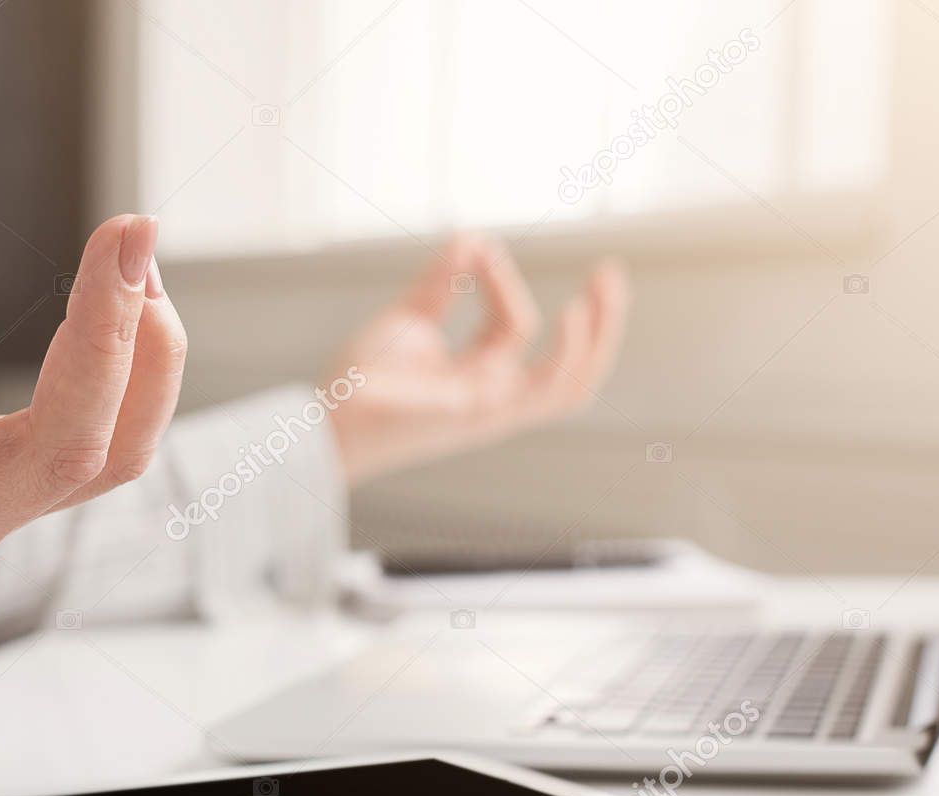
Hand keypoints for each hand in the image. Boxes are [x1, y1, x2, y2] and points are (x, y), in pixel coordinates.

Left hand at [324, 235, 628, 485]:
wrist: (328, 416)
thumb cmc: (361, 380)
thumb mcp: (408, 319)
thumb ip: (442, 282)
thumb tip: (474, 237)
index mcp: (477, 376)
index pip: (515, 327)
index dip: (501, 280)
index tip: (476, 248)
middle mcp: (494, 396)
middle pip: (570, 367)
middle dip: (600, 322)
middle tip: (610, 272)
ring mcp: (494, 409)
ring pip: (571, 384)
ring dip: (599, 337)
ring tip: (603, 289)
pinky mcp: (485, 414)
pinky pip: (544, 389)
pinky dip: (566, 351)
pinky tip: (570, 314)